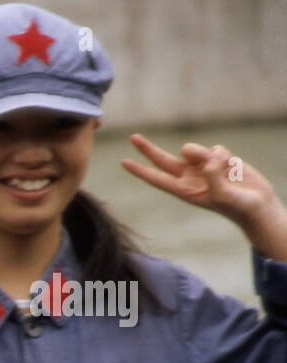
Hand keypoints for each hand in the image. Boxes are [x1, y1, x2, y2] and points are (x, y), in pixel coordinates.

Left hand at [122, 134, 286, 258]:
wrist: (257, 203)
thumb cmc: (238, 206)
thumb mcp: (223, 195)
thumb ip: (213, 176)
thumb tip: (206, 157)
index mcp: (184, 190)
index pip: (157, 178)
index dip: (140, 171)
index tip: (123, 163)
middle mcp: (189, 177)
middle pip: (163, 159)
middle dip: (148, 148)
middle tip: (132, 137)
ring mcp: (202, 167)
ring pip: (194, 150)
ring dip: (206, 154)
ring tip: (223, 169)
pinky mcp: (217, 159)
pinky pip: (215, 148)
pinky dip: (223, 155)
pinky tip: (232, 166)